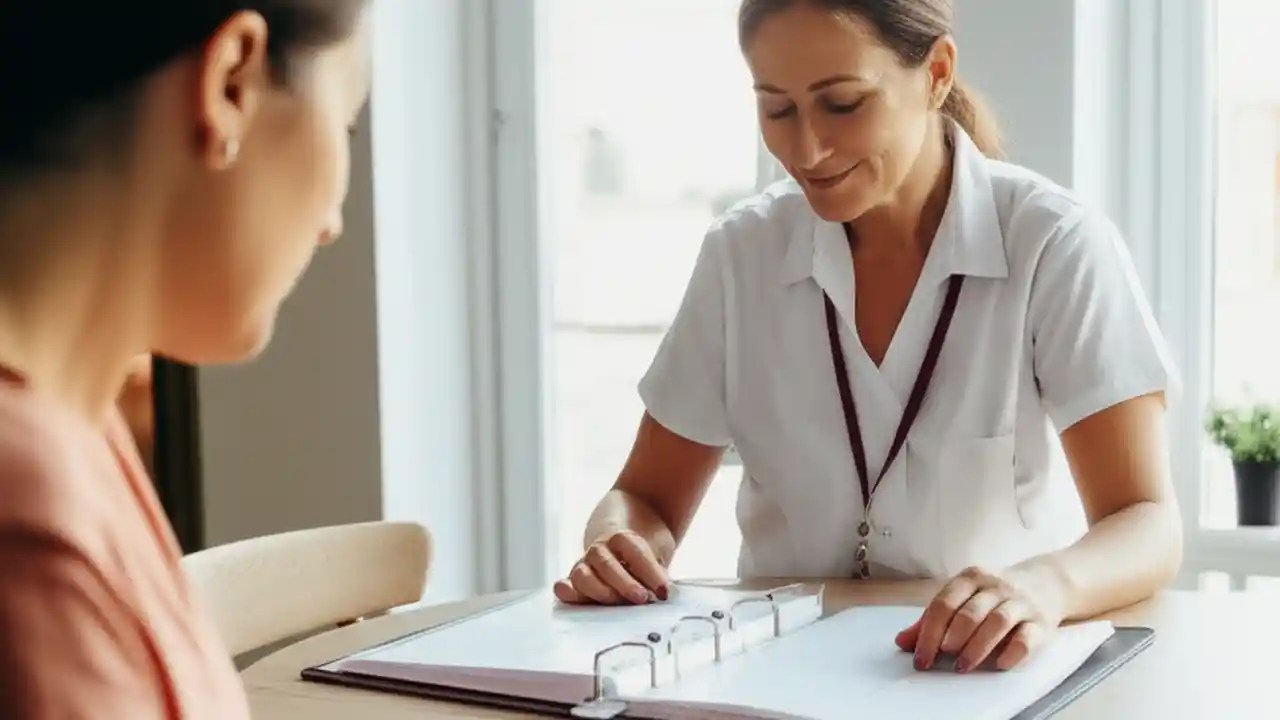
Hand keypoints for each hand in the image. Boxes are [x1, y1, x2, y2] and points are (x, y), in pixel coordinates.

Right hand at [553, 530, 670, 605]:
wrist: (628, 525)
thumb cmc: (646, 543)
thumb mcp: (658, 549)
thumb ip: (658, 570)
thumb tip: (663, 593)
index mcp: (623, 536)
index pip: (633, 550)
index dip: (649, 571)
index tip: (664, 590)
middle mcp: (600, 549)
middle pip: (606, 563)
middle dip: (624, 583)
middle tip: (642, 598)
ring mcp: (585, 564)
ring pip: (582, 574)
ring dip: (601, 592)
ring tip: (618, 604)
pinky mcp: (576, 581)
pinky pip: (565, 586)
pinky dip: (568, 594)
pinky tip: (577, 601)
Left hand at [895, 566, 1064, 672]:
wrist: (1046, 583)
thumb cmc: (994, 594)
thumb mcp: (963, 597)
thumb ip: (934, 619)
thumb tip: (902, 641)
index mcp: (970, 578)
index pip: (944, 604)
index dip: (929, 633)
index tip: (921, 658)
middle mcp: (996, 587)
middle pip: (970, 613)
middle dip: (952, 638)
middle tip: (942, 657)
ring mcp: (1020, 603)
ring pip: (998, 622)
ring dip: (978, 647)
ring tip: (963, 666)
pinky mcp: (1041, 622)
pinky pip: (1028, 638)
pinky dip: (1013, 652)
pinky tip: (999, 664)